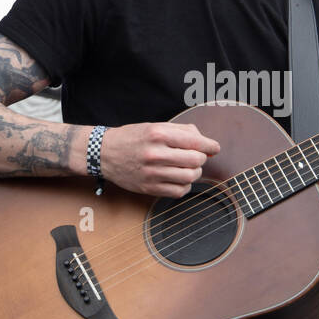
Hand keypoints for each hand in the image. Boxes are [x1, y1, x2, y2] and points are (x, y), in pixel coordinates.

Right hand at [99, 122, 220, 196]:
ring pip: (189, 177)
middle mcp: (155, 154)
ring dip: (194, 173)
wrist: (104, 153)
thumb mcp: (155, 126)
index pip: (195, 142)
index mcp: (158, 134)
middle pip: (195, 160)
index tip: (214, 148)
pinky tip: (179, 179)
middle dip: (201, 159)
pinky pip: (178, 191)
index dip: (210, 146)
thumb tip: (205, 143)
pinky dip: (184, 186)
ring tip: (189, 168)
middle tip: (197, 157)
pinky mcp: (149, 188)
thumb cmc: (132, 138)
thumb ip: (181, 131)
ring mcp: (152, 173)